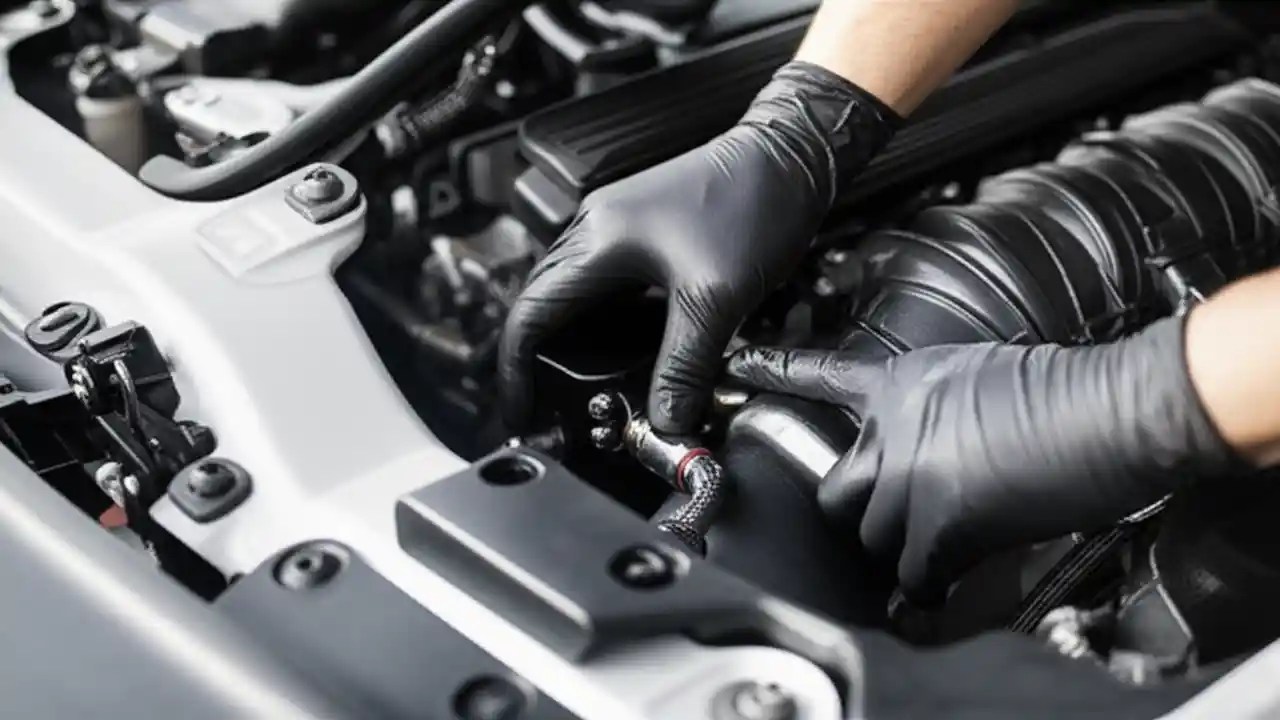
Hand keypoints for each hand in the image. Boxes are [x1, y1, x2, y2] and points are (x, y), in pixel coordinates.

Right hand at [499, 62, 898, 434]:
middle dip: (543, 364)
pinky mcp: (644, 233)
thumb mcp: (715, 299)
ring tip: (593, 388)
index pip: (529, 315)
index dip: (516, 371)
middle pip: (543, 308)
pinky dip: (611, 328)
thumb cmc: (753, 201)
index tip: (521, 411)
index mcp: (597, 242)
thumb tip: (666, 419)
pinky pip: (608, 289)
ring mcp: (617, 228)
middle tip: (553, 409)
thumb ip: (684, 367)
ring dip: (579, 346)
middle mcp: (596, 230)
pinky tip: (635, 354)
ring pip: (576, 300)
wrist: (792, 156)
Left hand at [726, 316, 1238, 604]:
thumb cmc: (1069, 389)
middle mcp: (891, 430)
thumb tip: (927, 447)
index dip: (778, 373)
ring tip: (942, 538)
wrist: (1109, 410)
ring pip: (871, 536)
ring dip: (900, 546)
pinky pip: (913, 575)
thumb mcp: (980, 374)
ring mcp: (909, 479)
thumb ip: (932, 409)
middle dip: (860, 506)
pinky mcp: (937, 528)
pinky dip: (931, 585)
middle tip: (895, 513)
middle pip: (838, 488)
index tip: (744, 365)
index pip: (822, 377)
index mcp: (902, 382)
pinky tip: (950, 580)